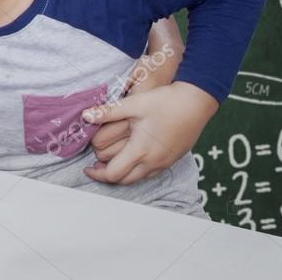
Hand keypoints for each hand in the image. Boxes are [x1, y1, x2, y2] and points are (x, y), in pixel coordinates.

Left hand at [81, 81, 217, 184]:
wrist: (197, 102)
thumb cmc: (165, 102)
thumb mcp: (133, 104)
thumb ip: (107, 112)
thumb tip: (84, 115)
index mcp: (140, 150)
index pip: (113, 173)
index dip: (96, 174)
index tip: (87, 167)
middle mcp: (153, 162)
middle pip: (124, 181)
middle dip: (107, 176)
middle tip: (96, 167)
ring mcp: (165, 162)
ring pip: (138, 179)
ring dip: (122, 174)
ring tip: (111, 162)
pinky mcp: (173, 159)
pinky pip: (150, 173)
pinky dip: (136, 171)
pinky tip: (132, 158)